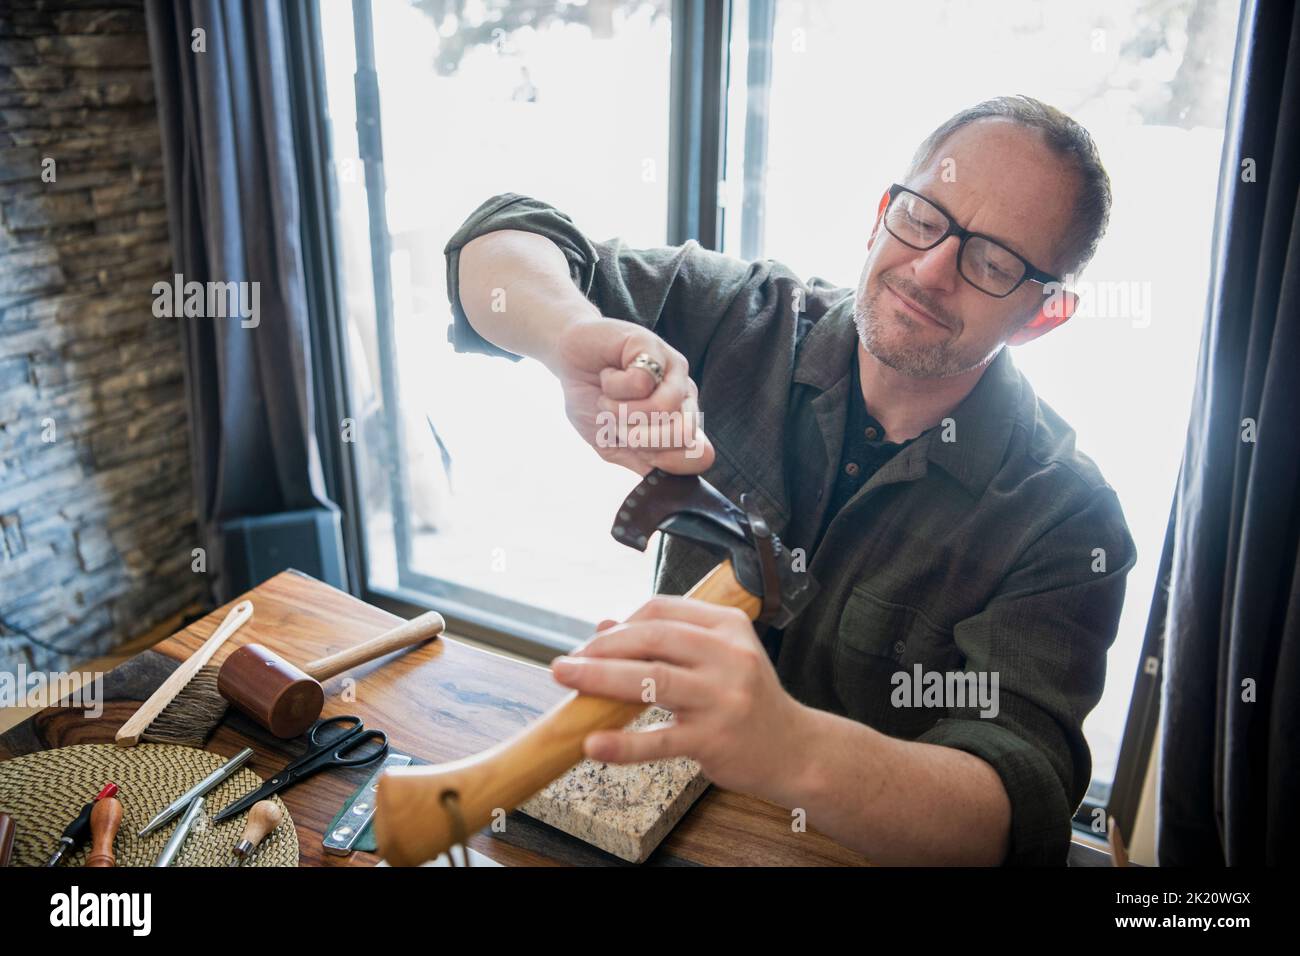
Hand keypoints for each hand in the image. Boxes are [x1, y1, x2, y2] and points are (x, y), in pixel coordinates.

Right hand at [547, 316, 713, 475]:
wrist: (567, 362)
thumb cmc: (592, 401)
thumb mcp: (613, 445)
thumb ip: (645, 462)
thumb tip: (679, 478)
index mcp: (680, 422)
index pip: (695, 455)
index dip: (659, 458)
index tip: (630, 445)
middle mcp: (684, 395)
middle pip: (683, 434)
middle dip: (639, 437)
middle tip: (617, 422)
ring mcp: (672, 369)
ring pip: (663, 408)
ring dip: (620, 410)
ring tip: (608, 397)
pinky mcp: (654, 345)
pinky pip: (641, 381)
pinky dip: (614, 385)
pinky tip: (608, 374)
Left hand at [549, 596, 810, 797]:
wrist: (796, 750)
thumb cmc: (748, 700)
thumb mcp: (718, 658)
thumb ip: (667, 640)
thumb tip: (604, 625)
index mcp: (729, 626)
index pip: (663, 609)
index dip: (622, 622)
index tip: (592, 641)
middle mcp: (730, 656)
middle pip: (653, 639)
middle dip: (602, 647)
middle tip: (566, 662)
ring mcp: (723, 698)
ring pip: (653, 681)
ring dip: (601, 678)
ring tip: (566, 680)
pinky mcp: (715, 740)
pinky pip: (660, 739)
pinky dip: (624, 743)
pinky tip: (593, 743)